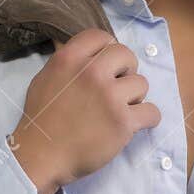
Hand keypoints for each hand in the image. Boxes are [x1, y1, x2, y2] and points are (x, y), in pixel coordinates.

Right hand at [8, 28, 160, 191]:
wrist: (41, 156)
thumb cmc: (41, 120)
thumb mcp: (45, 78)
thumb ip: (67, 62)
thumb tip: (85, 53)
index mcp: (70, 59)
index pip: (102, 37)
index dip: (108, 49)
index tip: (107, 65)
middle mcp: (91, 73)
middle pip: (126, 55)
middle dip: (126, 69)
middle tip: (118, 87)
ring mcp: (109, 97)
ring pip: (142, 83)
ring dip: (135, 96)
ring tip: (121, 109)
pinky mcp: (123, 122)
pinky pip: (152, 111)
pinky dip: (148, 118)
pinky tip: (137, 123)